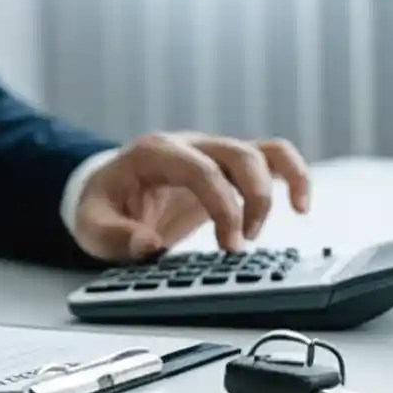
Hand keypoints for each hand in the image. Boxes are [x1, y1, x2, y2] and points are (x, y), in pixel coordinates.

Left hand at [74, 133, 310, 262]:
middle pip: (239, 155)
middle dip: (251, 201)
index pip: (202, 169)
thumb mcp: (91, 226)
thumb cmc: (101, 206)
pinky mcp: (226, 167)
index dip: (223, 206)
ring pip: (261, 152)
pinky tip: (301, 206)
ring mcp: (210, 152)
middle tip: (238, 246)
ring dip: (274, 190)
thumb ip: (115, 237)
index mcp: (154, 153)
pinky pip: (270, 158)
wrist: (105, 192)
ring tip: (259, 231)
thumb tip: (148, 247)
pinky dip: (293, 176)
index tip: (229, 246)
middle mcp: (187, 144)